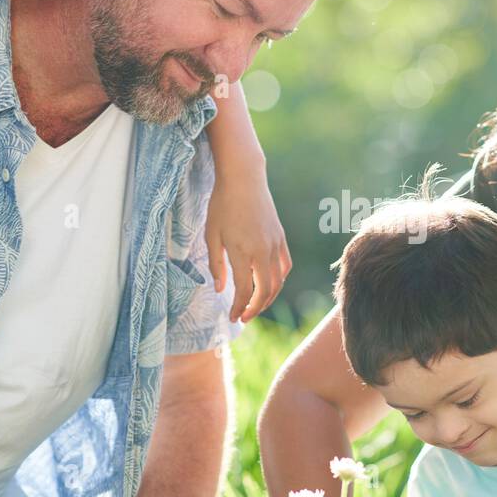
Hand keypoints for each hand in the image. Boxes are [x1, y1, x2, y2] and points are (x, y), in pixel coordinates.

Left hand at [205, 170, 291, 322]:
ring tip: (256, 305)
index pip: (244, 290)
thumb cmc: (222, 204)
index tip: (232, 318)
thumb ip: (216, 265)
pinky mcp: (281, 237)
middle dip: (255, 308)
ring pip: (278, 281)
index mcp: (243, 252)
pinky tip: (270, 284)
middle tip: (244, 317)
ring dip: (268, 298)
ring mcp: (275, 244)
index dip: (239, 308)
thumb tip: (220, 290)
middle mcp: (262, 251)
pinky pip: (285, 265)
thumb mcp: (211, 235)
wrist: (244, 178)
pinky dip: (279, 279)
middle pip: (265, 291)